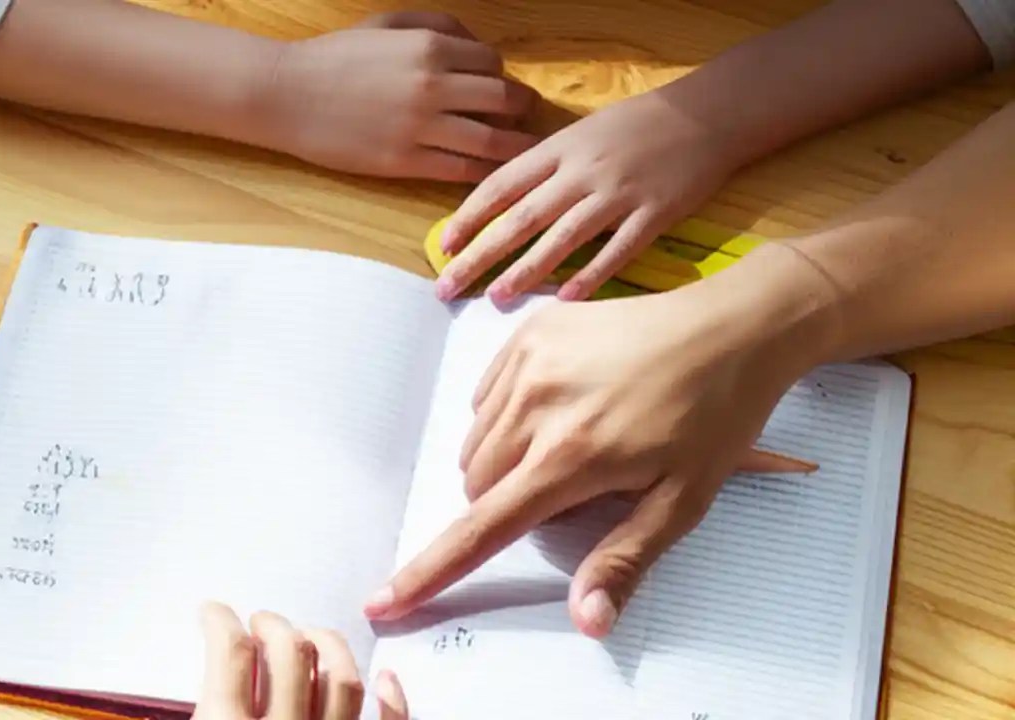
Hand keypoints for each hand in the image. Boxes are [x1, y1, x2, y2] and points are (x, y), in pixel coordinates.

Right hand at [193, 602, 407, 719]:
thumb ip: (194, 712)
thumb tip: (161, 704)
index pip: (229, 653)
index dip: (219, 622)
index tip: (215, 613)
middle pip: (288, 652)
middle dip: (272, 626)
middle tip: (261, 623)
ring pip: (342, 680)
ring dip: (327, 647)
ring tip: (309, 637)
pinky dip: (391, 699)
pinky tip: (385, 678)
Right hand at [265, 12, 538, 181]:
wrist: (286, 94)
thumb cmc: (334, 56)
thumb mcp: (386, 23)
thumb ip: (436, 25)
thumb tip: (476, 42)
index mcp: (430, 47)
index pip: (492, 63)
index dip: (503, 77)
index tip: (504, 90)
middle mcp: (433, 85)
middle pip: (502, 99)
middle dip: (523, 110)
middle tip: (529, 119)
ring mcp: (420, 127)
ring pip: (490, 140)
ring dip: (516, 147)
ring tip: (529, 154)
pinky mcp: (405, 162)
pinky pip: (460, 170)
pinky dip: (485, 173)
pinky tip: (495, 177)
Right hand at [365, 280, 824, 635]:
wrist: (729, 327)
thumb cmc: (713, 418)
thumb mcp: (682, 500)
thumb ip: (624, 559)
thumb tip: (586, 620)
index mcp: (572, 457)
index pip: (483, 527)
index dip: (430, 572)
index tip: (384, 600)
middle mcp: (536, 405)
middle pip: (476, 484)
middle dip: (504, 502)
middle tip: (567, 488)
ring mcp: (529, 360)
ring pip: (477, 439)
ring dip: (503, 458)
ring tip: (569, 440)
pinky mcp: (529, 329)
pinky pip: (486, 393)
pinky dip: (507, 413)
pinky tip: (559, 403)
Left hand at [434, 91, 740, 301]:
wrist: (707, 114)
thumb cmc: (637, 125)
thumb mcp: (582, 133)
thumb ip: (545, 167)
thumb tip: (501, 205)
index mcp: (559, 149)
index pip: (500, 185)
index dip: (468, 218)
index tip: (443, 247)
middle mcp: (583, 171)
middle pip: (520, 219)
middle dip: (479, 256)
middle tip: (448, 287)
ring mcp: (618, 194)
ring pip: (561, 238)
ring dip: (525, 271)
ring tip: (495, 296)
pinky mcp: (653, 215)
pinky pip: (616, 252)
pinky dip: (591, 277)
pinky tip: (566, 300)